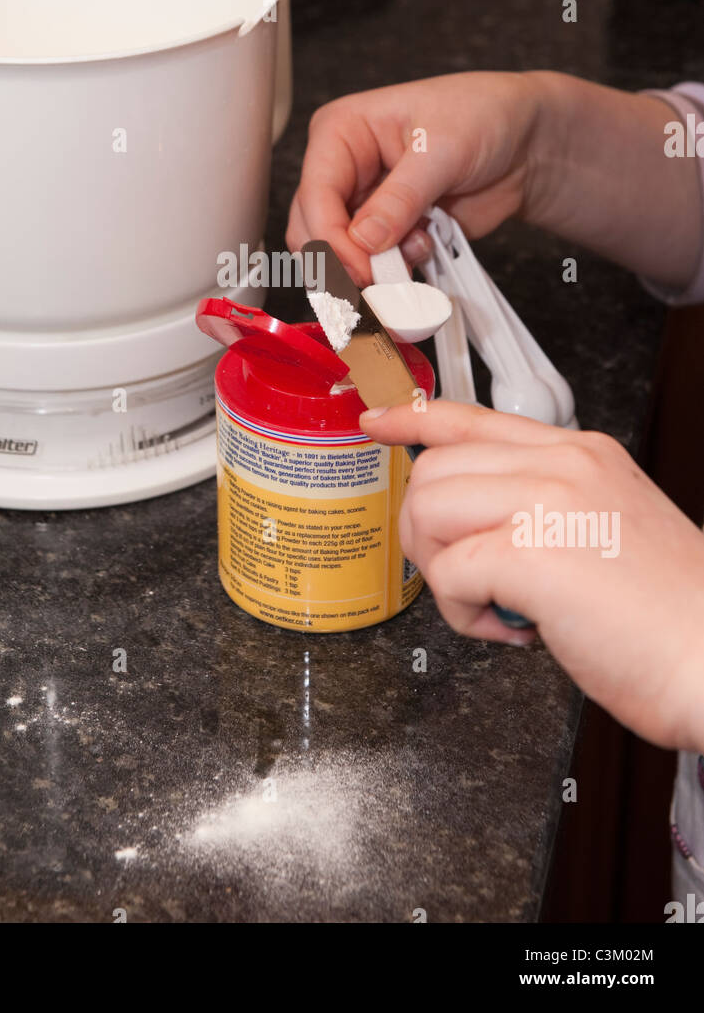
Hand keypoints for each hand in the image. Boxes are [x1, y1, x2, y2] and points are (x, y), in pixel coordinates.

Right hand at [286, 71, 542, 285]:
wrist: (527, 144)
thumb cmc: (484, 117)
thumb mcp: (442, 150)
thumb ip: (401, 198)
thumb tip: (363, 240)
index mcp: (341, 131)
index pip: (315, 193)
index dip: (331, 237)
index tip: (361, 268)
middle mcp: (343, 169)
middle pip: (313, 229)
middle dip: (345, 260)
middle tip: (381, 280)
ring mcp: (364, 204)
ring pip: (339, 255)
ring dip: (374, 268)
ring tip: (418, 250)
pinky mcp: (387, 233)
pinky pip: (373, 266)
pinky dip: (396, 272)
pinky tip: (429, 246)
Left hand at [361, 399, 703, 752]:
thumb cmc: (669, 616)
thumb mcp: (608, 526)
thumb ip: (547, 507)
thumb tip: (482, 524)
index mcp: (580, 453)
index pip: (473, 418)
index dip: (414, 420)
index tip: (378, 424)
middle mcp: (562, 464)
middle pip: (433, 471)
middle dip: (428, 534)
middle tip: (468, 579)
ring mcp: (546, 502)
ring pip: (428, 512)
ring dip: (442, 572)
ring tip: (495, 604)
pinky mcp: (531, 553)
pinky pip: (448, 572)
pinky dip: (464, 614)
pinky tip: (514, 628)